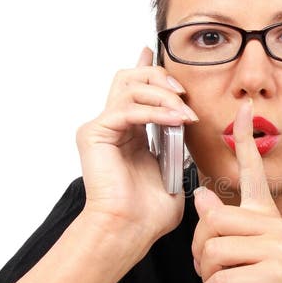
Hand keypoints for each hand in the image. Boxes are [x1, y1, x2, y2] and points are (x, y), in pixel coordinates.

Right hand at [76, 47, 197, 245]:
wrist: (130, 230)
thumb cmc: (149, 211)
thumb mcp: (173, 170)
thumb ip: (176, 145)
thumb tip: (187, 125)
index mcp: (128, 130)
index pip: (135, 88)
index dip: (146, 68)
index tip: (155, 51)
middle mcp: (111, 124)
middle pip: (131, 78)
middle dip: (160, 78)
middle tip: (183, 94)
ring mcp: (101, 128)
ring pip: (130, 86)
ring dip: (163, 95)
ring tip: (185, 114)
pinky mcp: (94, 134)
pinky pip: (127, 108)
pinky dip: (154, 111)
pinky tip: (176, 120)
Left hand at [191, 98, 281, 282]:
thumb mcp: (240, 253)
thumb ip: (223, 226)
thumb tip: (201, 197)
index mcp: (266, 214)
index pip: (255, 171)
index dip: (246, 140)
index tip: (244, 108)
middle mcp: (274, 224)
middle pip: (213, 219)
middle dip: (197, 248)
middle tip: (201, 269)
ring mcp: (277, 249)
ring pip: (214, 250)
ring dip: (202, 275)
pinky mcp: (273, 275)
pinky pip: (221, 279)